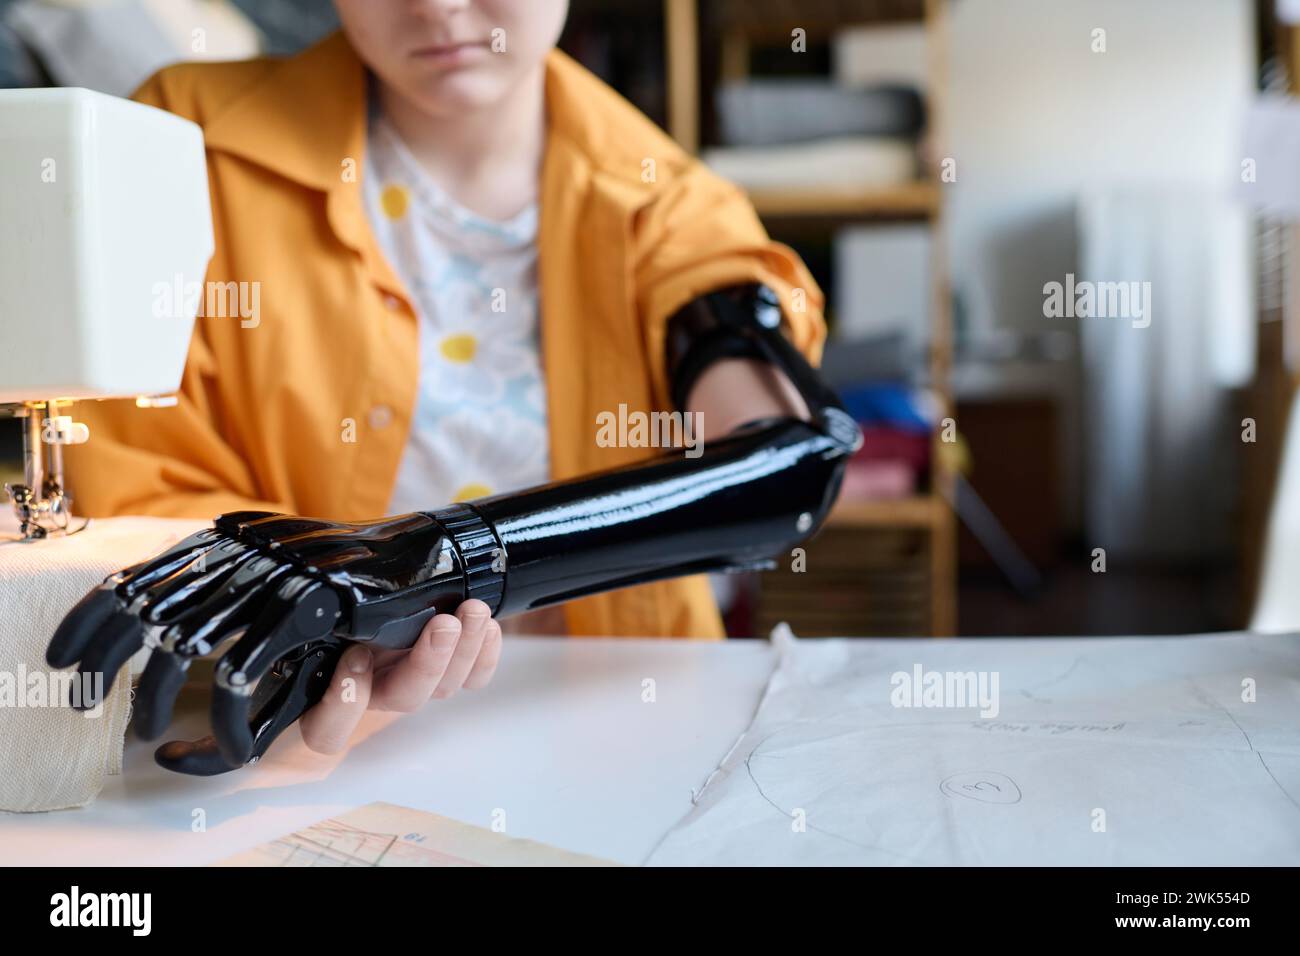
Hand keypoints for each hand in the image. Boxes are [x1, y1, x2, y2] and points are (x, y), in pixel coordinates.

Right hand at [298, 598, 502, 753]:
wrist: (374, 584)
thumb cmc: (338, 597)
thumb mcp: (317, 602)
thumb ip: (312, 610)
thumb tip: (296, 587)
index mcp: (329, 687)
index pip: (326, 729)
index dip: (343, 706)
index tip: (356, 658)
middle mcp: (372, 691)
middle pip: (402, 699)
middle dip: (428, 661)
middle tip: (443, 624)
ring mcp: (412, 680)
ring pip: (443, 687)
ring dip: (465, 649)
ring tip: (473, 611)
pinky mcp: (448, 670)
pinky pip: (473, 678)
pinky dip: (485, 655)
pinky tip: (489, 627)